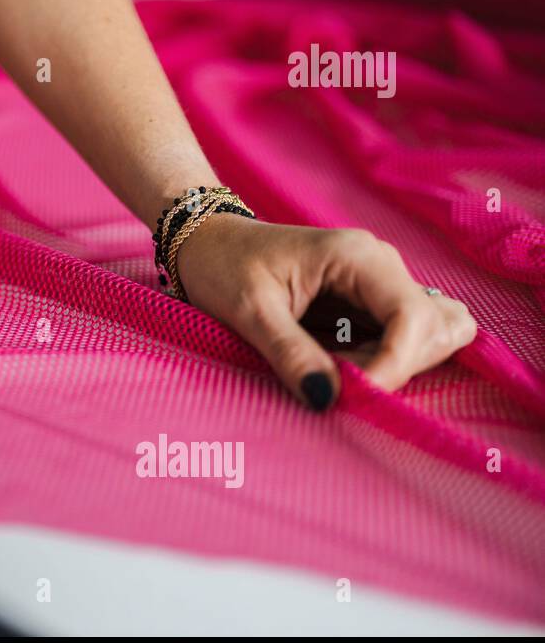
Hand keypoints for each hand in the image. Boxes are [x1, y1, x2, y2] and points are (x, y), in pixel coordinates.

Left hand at [175, 213, 477, 409]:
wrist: (207, 243)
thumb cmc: (222, 265)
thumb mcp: (249, 311)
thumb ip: (290, 353)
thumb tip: (327, 398)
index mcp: (358, 256)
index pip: (413, 316)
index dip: (396, 364)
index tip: (356, 393)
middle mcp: (381, 266)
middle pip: (435, 328)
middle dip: (397, 366)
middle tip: (338, 379)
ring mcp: (380, 285)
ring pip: (430, 335)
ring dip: (396, 365)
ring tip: (338, 369)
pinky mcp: (371, 304)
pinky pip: (404, 339)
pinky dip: (384, 361)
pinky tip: (341, 364)